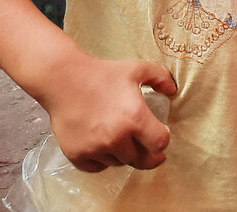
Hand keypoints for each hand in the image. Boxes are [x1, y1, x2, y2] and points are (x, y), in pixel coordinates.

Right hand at [43, 53, 176, 172]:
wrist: (64, 79)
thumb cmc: (103, 73)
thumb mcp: (137, 69)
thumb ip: (161, 78)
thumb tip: (172, 90)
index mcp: (135, 118)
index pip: (160, 143)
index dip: (163, 139)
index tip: (160, 134)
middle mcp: (116, 138)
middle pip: (141, 159)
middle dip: (148, 155)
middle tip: (149, 150)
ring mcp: (95, 148)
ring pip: (119, 163)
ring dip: (124, 155)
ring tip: (123, 141)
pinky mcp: (77, 155)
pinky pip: (97, 167)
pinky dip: (103, 160)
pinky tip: (105, 147)